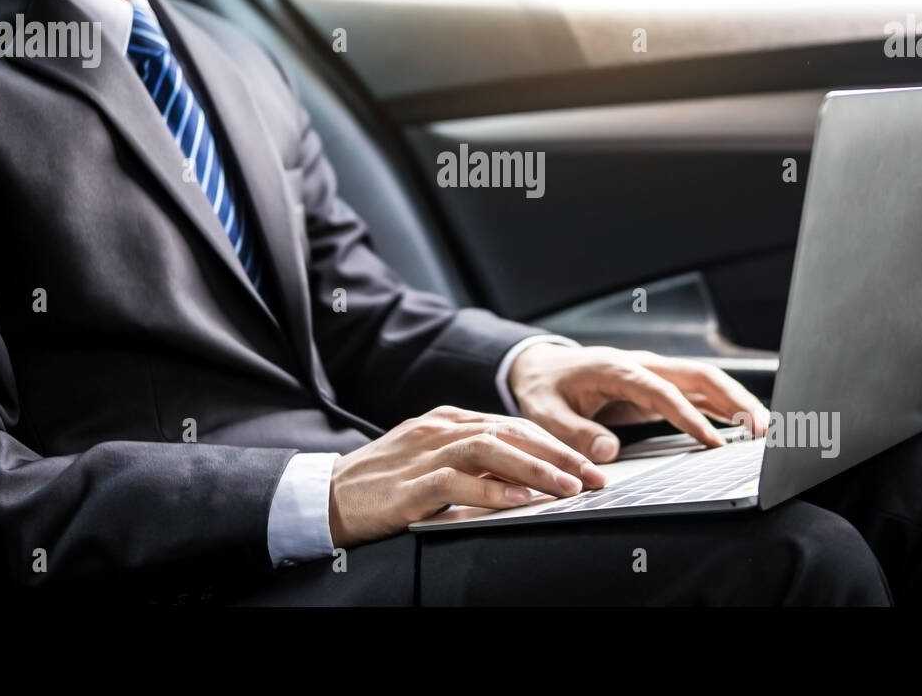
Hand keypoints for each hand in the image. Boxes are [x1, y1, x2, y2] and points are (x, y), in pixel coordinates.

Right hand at [327, 405, 606, 547]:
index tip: (588, 465)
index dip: (554, 444)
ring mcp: (425, 453)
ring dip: (536, 470)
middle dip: (558, 454)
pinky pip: (460, 483)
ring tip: (570, 487)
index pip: (513, 425)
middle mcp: (441, 429)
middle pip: (511, 432)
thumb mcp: (433, 461)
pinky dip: (494, 491)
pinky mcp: (411, 483)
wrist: (327, 495)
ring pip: (492, 450)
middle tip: (594, 476)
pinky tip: (521, 501)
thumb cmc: (384, 482)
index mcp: (449, 419)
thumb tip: (524, 478)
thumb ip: (473, 462)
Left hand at [507, 344, 770, 463]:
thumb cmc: (543, 388)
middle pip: (698, 376)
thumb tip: (608, 451)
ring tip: (764, 430)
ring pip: (705, 382)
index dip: (689, 416)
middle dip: (733, 400)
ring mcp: (653, 374)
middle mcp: (642, 366)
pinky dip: (723, 406)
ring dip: (736, 402)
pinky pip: (696, 393)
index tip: (712, 443)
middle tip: (760, 430)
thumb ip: (574, 433)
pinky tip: (743, 424)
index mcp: (617, 369)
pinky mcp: (657, 386)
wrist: (539, 366)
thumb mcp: (545, 413)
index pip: (663, 391)